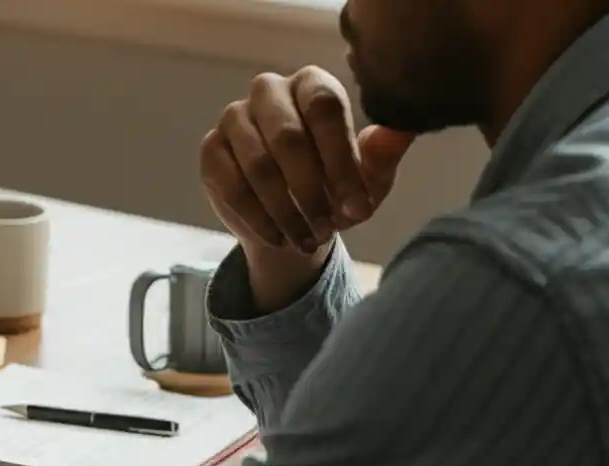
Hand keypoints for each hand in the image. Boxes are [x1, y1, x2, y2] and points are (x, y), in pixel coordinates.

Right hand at [200, 66, 413, 310]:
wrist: (292, 216)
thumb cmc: (337, 188)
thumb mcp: (369, 180)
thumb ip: (383, 156)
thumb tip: (397, 133)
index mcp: (313, 84)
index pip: (324, 109)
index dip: (340, 160)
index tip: (357, 206)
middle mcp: (269, 91)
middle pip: (288, 136)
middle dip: (311, 191)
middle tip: (328, 228)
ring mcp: (234, 118)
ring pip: (258, 165)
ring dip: (285, 210)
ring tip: (306, 239)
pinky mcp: (211, 149)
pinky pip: (232, 185)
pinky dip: (258, 218)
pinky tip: (279, 237)